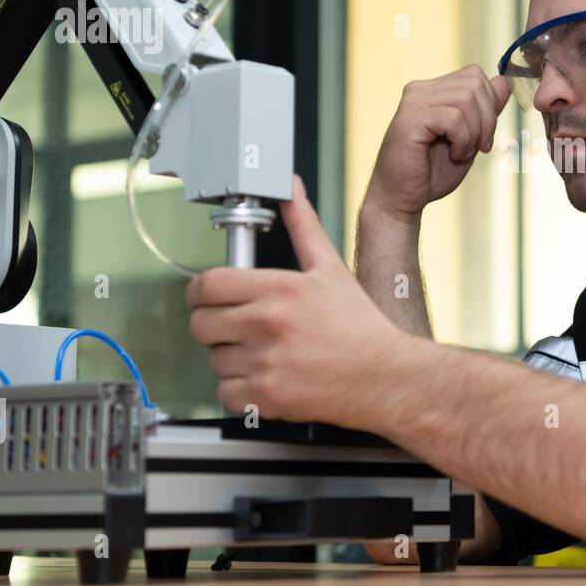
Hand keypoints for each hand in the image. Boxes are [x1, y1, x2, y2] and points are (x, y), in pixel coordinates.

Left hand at [186, 175, 406, 427]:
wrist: (386, 376)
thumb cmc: (361, 326)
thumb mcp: (331, 268)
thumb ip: (303, 225)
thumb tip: (291, 188)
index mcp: (280, 289)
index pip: (208, 285)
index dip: (199, 292)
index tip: (205, 298)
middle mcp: (268, 324)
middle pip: (200, 324)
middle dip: (213, 325)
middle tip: (234, 327)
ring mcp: (266, 363)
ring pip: (213, 360)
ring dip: (230, 358)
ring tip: (261, 353)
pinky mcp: (266, 397)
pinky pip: (225, 394)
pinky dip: (239, 391)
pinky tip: (264, 377)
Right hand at [364, 65, 511, 222]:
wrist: (401, 199)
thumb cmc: (431, 172)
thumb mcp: (469, 137)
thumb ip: (485, 110)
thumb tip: (505, 81)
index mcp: (432, 90)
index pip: (474, 75)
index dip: (490, 104)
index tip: (485, 138)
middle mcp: (419, 90)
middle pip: (474, 83)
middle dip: (487, 120)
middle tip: (479, 148)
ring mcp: (413, 103)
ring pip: (466, 99)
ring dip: (474, 132)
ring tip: (462, 153)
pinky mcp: (409, 120)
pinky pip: (453, 118)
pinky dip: (462, 141)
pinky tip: (453, 155)